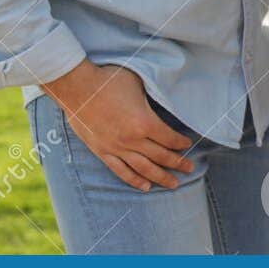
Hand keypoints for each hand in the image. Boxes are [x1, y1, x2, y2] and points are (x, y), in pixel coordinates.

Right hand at [40, 62, 193, 190]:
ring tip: (174, 184)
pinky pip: (120, 171)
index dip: (181, 143)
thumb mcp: (140, 84)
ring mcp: (115, 148)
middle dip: (178, 163)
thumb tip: (167, 96)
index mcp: (144, 122)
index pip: (169, 138)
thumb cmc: (110, 81)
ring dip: (160, 177)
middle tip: (190, 168)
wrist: (77, 88)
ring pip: (143, 168)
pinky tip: (146, 187)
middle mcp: (131, 139)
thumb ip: (153, 96)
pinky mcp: (101, 151)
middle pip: (160, 156)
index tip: (188, 145)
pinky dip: (134, 180)